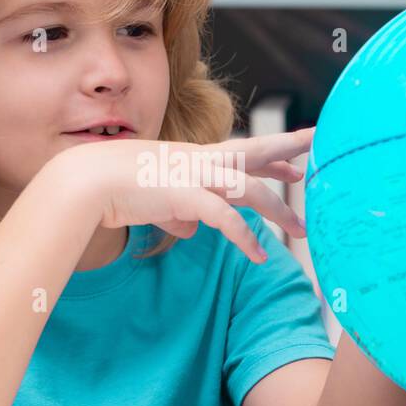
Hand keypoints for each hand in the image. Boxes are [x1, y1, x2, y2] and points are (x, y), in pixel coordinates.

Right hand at [51, 127, 313, 263]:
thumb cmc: (114, 187)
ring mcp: (194, 176)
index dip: (273, 154)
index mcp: (194, 157)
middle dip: (290, 148)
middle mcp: (200, 160)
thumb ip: (180, 213)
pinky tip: (258, 257)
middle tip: (320, 148)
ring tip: (301, 231)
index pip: (243, 150)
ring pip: (251, 189)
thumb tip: (194, 230)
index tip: (298, 159)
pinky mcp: (184, 196)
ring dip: (279, 210)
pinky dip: (245, 238)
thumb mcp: (155, 200)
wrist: (85, 182)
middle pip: (256, 151)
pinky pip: (225, 218)